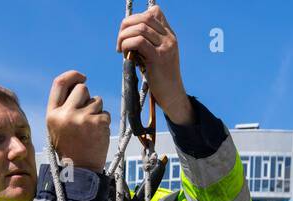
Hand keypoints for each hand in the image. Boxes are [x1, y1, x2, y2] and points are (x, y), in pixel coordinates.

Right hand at [45, 70, 110, 171]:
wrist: (81, 170)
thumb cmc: (69, 147)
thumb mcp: (57, 127)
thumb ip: (63, 106)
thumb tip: (78, 83)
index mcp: (52, 114)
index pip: (60, 83)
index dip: (72, 75)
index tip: (82, 76)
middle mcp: (66, 114)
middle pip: (82, 88)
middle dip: (87, 98)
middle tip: (85, 115)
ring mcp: (83, 118)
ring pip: (97, 100)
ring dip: (96, 111)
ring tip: (90, 128)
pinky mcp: (98, 123)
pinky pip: (105, 113)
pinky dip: (103, 122)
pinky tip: (96, 134)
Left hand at [116, 4, 192, 125]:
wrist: (172, 96)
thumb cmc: (161, 79)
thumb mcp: (157, 56)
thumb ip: (148, 44)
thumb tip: (128, 35)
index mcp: (169, 35)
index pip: (154, 12)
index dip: (137, 17)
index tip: (129, 31)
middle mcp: (169, 38)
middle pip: (145, 17)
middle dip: (126, 25)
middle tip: (120, 40)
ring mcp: (165, 47)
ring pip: (140, 28)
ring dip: (124, 36)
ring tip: (120, 49)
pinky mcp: (158, 58)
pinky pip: (138, 42)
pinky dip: (127, 44)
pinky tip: (124, 54)